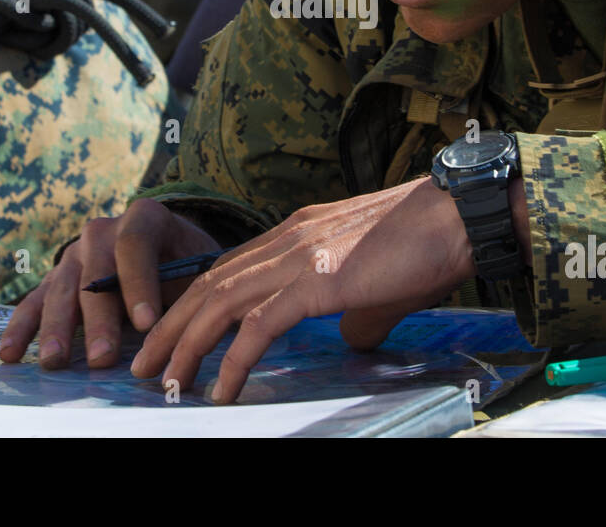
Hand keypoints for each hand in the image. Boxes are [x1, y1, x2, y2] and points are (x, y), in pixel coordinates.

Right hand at [0, 199, 220, 368]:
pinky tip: (9, 353)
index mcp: (143, 217)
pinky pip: (34, 301)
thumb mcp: (197, 269)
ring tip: (55, 361)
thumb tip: (175, 337)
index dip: (138, 284)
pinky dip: (21, 328)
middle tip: (102, 358)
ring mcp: (74, 254)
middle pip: (95, 274)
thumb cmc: (188, 265)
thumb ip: (185, 294)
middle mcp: (102, 231)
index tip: (147, 324)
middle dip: (99, 320)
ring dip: (58, 328)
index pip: (135, 245)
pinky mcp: (55, 279)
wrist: (172, 251)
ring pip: (62, 290)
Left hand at [129, 176, 477, 402]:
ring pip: (221, 302)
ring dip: (187, 344)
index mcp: (295, 233)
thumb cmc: (430, 245)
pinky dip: (234, 359)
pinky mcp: (319, 280)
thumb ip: (356, 309)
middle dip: (171, 326)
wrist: (459, 216)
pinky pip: (260, 326)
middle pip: (209, 284)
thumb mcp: (378, 281)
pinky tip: (221, 389)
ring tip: (167, 382)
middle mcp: (287, 239)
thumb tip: (354, 338)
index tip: (171, 336)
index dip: (192, 304)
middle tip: (146, 365)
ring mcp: (300, 257)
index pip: (227, 268)